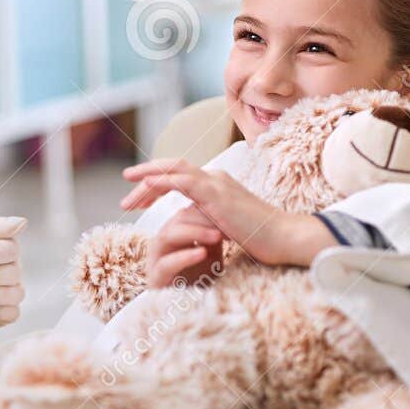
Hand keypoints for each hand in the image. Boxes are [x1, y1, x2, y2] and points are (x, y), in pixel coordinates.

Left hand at [121, 159, 328, 267]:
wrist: (283, 238)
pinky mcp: (216, 194)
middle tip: (126, 196)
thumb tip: (188, 225)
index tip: (138, 199)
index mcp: (217, 185)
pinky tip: (144, 184)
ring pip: (174, 170)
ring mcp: (216, 183)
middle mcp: (215, 178)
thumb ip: (206, 220)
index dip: (156, 185)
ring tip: (128, 185)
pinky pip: (182, 181)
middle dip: (146, 178)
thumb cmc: (260, 238)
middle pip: (172, 169)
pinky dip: (162, 180)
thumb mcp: (225, 226)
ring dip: (147, 177)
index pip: (179, 178)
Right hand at [146, 207, 225, 289]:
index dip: (204, 209)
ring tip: (216, 236)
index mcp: (174, 236)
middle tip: (224, 220)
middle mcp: (161, 246)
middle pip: (174, 221)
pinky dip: (184, 256)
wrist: (197, 313)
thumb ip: (212, 232)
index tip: (229, 211)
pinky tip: (202, 253)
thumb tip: (225, 209)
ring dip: (193, 233)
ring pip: (166, 237)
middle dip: (200, 218)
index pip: (184, 213)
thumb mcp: (211, 252)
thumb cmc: (204, 281)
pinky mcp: (155, 282)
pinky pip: (165, 264)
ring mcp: (155, 263)